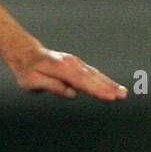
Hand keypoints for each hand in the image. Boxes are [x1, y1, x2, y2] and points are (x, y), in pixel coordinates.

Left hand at [9, 45, 126, 100]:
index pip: (81, 81)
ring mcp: (76, 63)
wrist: (27, 54)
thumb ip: (52, 86)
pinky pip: (93, 74)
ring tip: (123, 93)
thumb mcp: (32, 81)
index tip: (109, 97)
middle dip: (107, 87)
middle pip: (92, 78)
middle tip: (122, 96)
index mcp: (60, 68)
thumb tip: (72, 93)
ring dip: (110, 84)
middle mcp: (71, 63)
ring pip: (95, 75)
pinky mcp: (78, 66)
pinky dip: (104, 80)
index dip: (96, 90)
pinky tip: (114, 88)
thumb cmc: (28, 71)